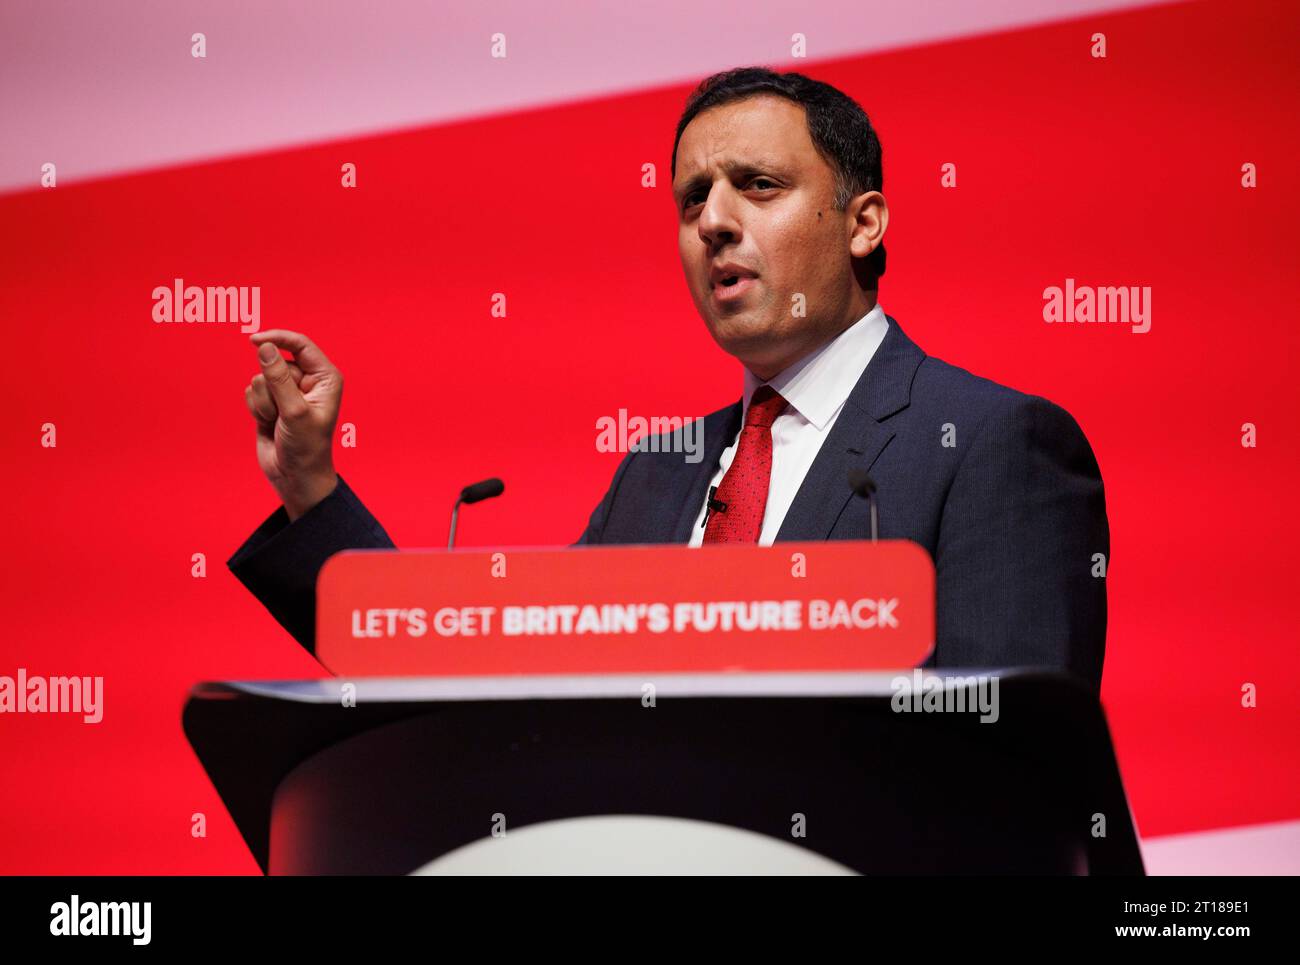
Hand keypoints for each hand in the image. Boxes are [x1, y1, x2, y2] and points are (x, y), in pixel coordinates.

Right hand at [244, 329, 342, 519]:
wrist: (294, 476)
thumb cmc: (306, 446)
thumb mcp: (294, 411)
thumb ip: (278, 378)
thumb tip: (265, 347)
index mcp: (325, 377)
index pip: (300, 344)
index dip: (278, 338)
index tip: (255, 340)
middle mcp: (308, 380)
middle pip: (275, 363)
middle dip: (272, 388)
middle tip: (284, 414)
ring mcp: (287, 391)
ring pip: (259, 378)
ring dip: (263, 402)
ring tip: (278, 421)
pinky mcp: (270, 401)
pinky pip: (251, 392)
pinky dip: (256, 408)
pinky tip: (268, 424)